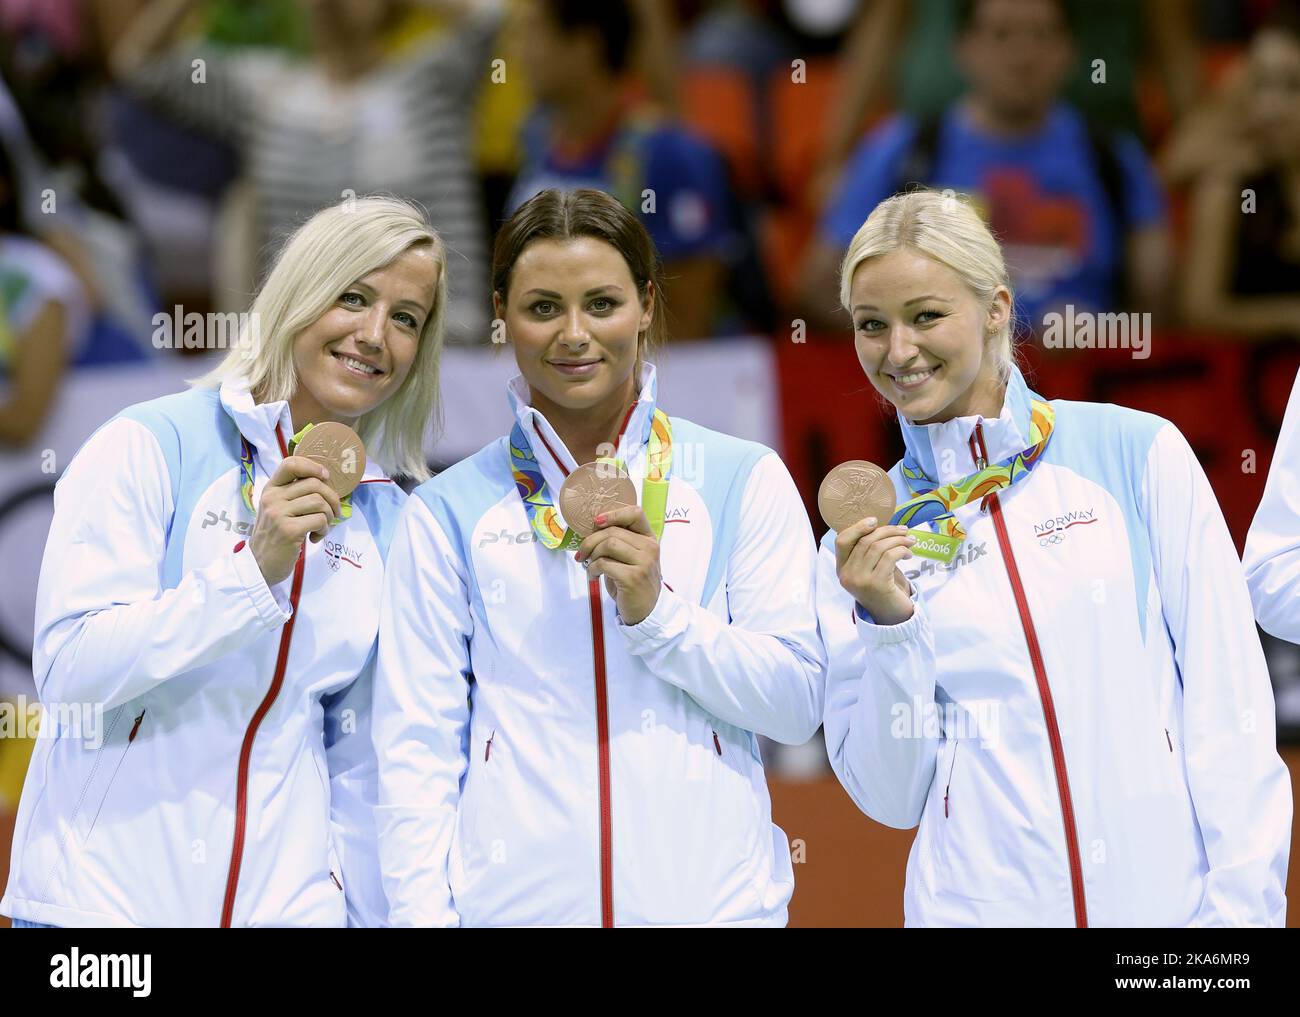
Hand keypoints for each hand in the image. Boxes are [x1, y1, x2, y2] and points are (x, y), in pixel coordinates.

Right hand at [248, 455, 342, 586]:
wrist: (259, 565)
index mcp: (271, 489)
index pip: (291, 463)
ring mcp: (279, 514)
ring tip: (322, 527)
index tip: (325, 477)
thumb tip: (326, 482)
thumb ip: (294, 495)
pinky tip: (315, 537)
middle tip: (334, 513)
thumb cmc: (274, 536)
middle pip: (315, 484)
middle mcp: (273, 498)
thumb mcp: (277, 509)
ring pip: (320, 502)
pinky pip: (320, 520)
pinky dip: (324, 530)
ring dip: (329, 516)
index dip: (313, 466)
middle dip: (332, 498)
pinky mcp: (289, 530)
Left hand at [575, 505, 662, 625]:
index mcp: (649, 538)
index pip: (635, 513)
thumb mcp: (630, 557)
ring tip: (589, 565)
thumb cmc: (633, 581)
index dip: (613, 514)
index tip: (597, 522)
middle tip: (582, 553)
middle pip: (613, 531)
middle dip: (591, 541)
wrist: (646, 609)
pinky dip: (593, 568)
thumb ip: (619, 541)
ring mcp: (644, 562)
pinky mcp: (633, 577)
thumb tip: (592, 530)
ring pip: (608, 545)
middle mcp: (649, 548)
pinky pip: (604, 564)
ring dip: (592, 555)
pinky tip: (593, 575)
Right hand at [835, 518, 915, 625]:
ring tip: (910, 541)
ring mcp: (860, 580)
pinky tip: (909, 553)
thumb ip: (869, 551)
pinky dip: (902, 550)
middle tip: (904, 530)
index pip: (841, 541)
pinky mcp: (876, 585)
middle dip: (887, 531)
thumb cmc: (884, 589)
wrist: (893, 616)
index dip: (857, 527)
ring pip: (878, 547)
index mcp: (841, 569)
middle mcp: (847, 575)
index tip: (875, 520)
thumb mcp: (870, 569)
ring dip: (898, 540)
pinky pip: (890, 556)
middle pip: (864, 541)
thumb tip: (881, 526)